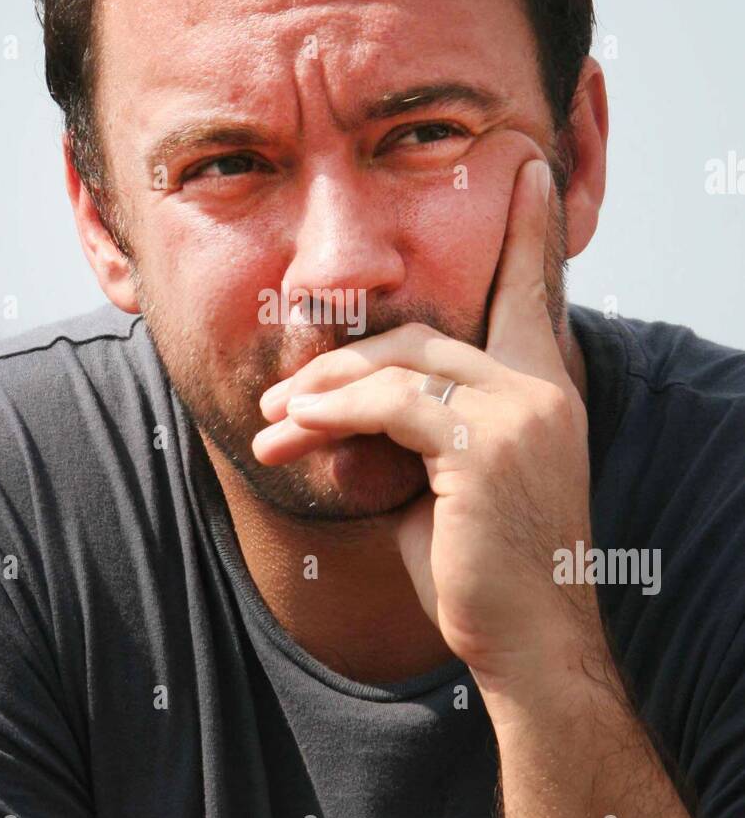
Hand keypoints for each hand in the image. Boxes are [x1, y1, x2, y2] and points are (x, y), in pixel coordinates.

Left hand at [253, 158, 599, 706]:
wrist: (526, 646)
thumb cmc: (478, 570)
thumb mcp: (440, 484)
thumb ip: (409, 429)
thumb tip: (340, 409)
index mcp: (545, 389)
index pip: (533, 291)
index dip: (531, 232)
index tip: (530, 171)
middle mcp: (542, 387)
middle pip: (423, 333)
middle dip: (343, 363)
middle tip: (281, 396)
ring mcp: (521, 410)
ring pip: (397, 364)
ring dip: (322, 392)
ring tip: (273, 422)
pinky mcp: (486, 442)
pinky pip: (387, 403)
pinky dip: (330, 415)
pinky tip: (291, 435)